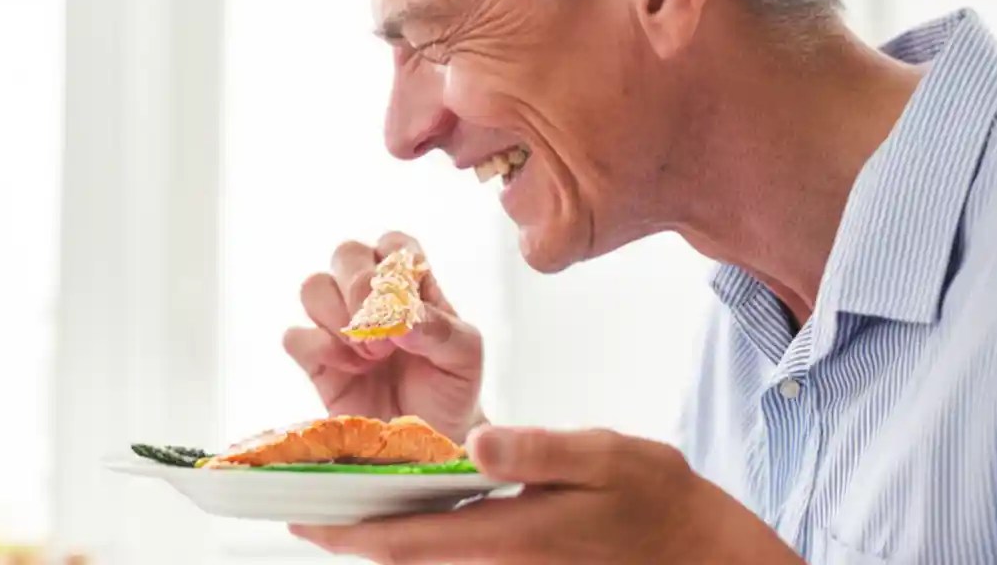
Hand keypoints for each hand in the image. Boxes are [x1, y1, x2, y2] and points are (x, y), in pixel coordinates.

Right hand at [283, 232, 484, 442]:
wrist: (428, 443)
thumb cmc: (450, 388)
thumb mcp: (465, 357)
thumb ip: (441, 330)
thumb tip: (403, 320)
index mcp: (411, 284)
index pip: (394, 244)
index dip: (394, 265)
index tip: (406, 305)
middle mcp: (371, 296)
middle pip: (346, 252)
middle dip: (360, 288)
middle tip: (383, 335)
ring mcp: (339, 325)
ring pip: (313, 285)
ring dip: (338, 318)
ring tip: (370, 356)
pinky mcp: (315, 359)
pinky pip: (294, 334)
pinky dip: (318, 348)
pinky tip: (349, 371)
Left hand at [292, 427, 803, 563]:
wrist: (695, 546)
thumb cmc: (654, 496)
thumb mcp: (601, 456)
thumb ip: (537, 451)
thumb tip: (475, 442)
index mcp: (508, 533)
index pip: (408, 540)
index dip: (349, 534)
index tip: (302, 522)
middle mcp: (499, 556)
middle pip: (404, 552)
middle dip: (349, 535)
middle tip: (301, 511)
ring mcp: (510, 559)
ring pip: (426, 551)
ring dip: (379, 530)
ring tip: (339, 500)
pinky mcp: (522, 553)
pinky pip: (452, 544)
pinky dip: (417, 526)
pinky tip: (409, 501)